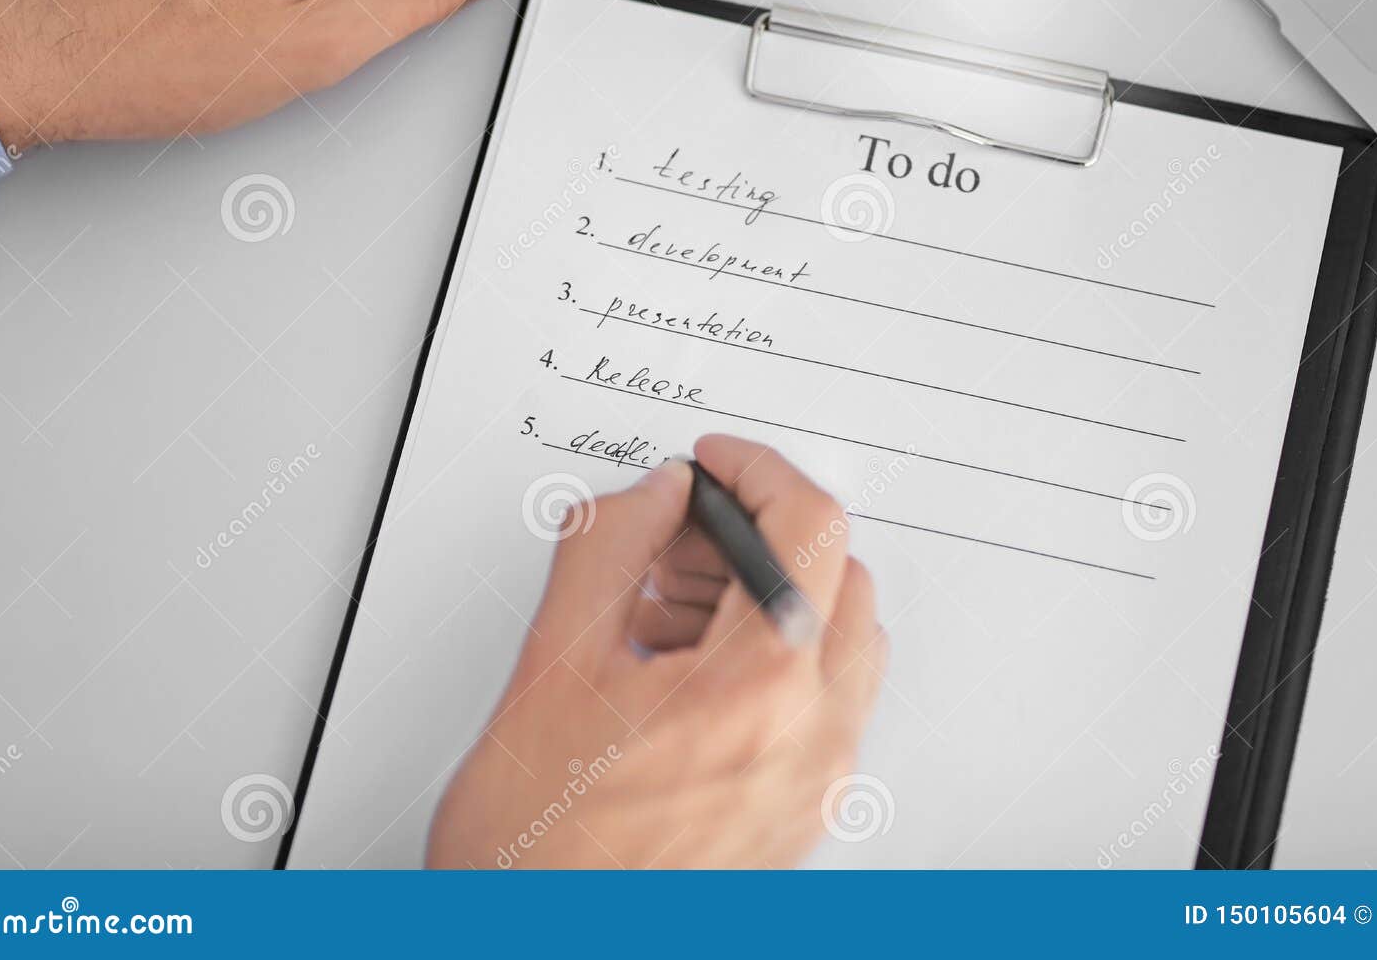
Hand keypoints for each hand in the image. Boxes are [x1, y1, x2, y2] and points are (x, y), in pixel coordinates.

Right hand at [426, 435, 888, 868]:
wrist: (536, 947)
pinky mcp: (801, 816)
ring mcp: (814, 785)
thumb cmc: (535, 848)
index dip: (757, 468)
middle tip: (683, 539)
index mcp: (760, 690)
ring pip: (841, 642)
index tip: (714, 466)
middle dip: (764, 536)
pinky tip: (687, 673)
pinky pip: (824, 706)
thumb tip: (656, 494)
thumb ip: (610, 545)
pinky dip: (776, 662)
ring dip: (774, 599)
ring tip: (673, 610)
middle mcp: (811, 741)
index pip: (809, 527)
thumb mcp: (553, 662)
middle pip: (840, 579)